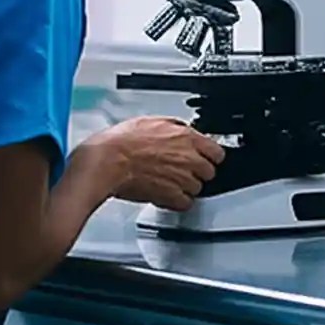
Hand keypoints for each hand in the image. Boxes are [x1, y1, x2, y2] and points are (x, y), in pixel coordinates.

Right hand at [83, 116, 225, 211]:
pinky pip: (186, 203)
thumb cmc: (121, 142)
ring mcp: (181, 178)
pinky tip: (167, 195)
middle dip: (198, 172)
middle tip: (183, 170)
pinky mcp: (171, 196)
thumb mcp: (150, 121)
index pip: (217, 152)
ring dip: (186, 187)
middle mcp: (188, 158)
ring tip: (170, 182)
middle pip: (209, 172)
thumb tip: (181, 128)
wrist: (106, 162)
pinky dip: (177, 202)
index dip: (210, 156)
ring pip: (198, 188)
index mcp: (185, 137)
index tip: (205, 158)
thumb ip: (172, 126)